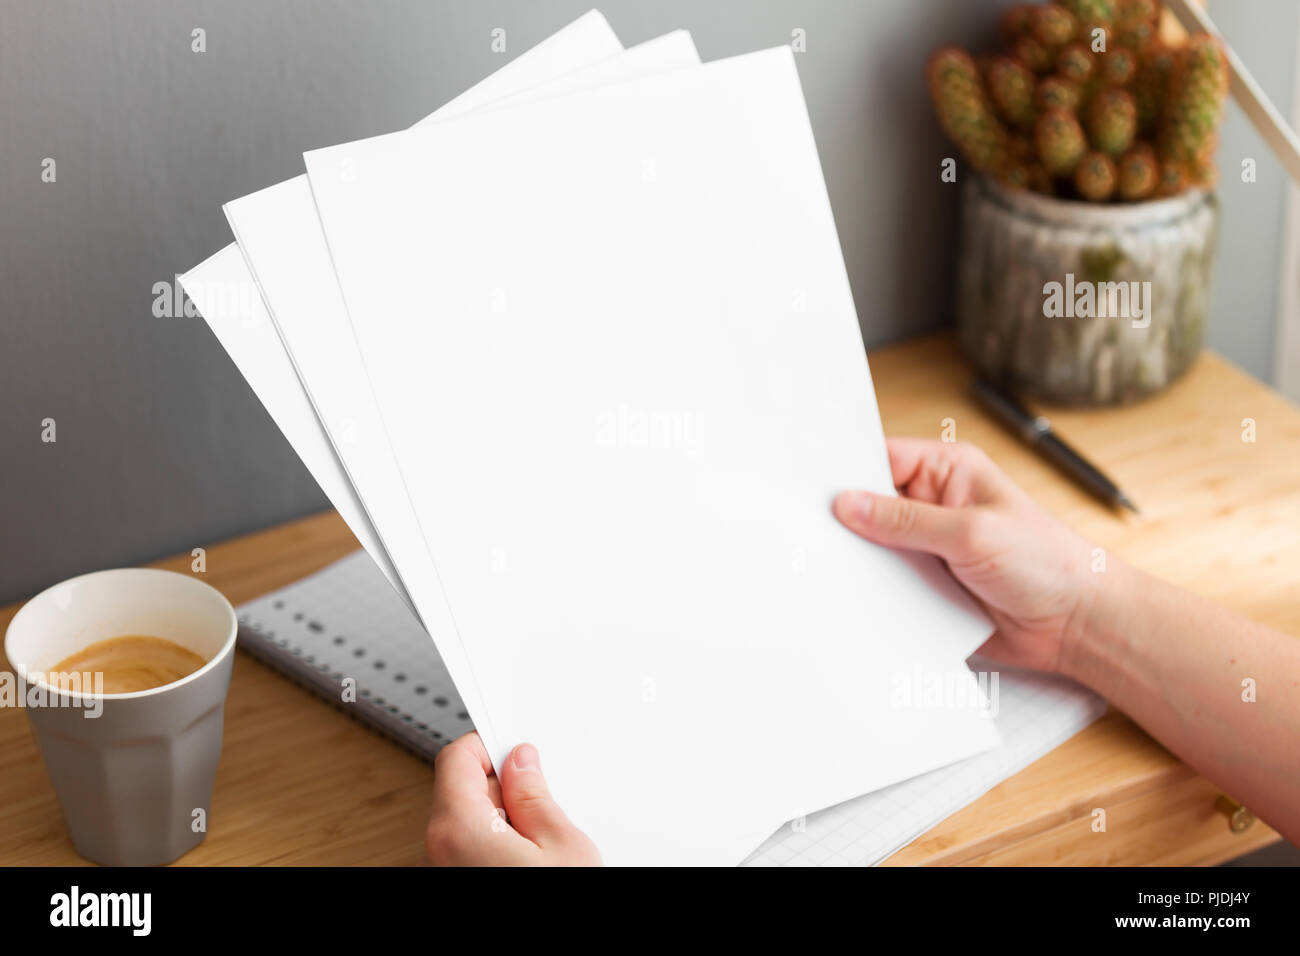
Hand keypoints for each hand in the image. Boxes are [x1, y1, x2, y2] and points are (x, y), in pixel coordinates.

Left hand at [425, 732, 601, 865]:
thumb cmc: (557, 904)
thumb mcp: (562, 846)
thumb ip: (536, 798)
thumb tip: (522, 764)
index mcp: (458, 829)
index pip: (457, 757)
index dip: (490, 744)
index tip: (516, 744)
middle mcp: (440, 849)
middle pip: (463, 788)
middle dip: (504, 785)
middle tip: (542, 798)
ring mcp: (446, 866)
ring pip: (471, 820)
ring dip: (505, 818)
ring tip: (542, 841)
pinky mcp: (459, 876)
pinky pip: (472, 846)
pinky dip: (499, 841)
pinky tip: (533, 857)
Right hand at [833, 438, 1099, 672]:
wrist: (1076, 625)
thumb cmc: (1047, 563)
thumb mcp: (972, 533)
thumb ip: (906, 521)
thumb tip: (849, 504)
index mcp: (948, 472)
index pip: (881, 459)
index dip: (845, 471)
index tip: (808, 487)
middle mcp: (935, 505)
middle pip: (870, 505)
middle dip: (846, 521)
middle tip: (808, 531)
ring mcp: (929, 547)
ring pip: (874, 548)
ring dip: (859, 561)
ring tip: (824, 567)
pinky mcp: (928, 585)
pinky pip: (887, 584)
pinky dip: (872, 593)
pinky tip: (851, 598)